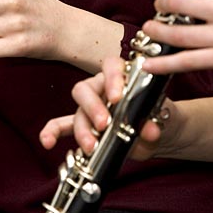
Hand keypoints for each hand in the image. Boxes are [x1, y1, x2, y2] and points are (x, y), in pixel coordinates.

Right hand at [39, 56, 164, 160]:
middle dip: (92, 107)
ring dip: (82, 130)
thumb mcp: (165, 115)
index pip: (111, 66)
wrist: (162, 135)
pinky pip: (63, 126)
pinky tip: (47, 142)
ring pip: (77, 113)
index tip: (117, 97)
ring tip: (91, 146)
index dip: (111, 78)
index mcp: (122, 76)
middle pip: (85, 90)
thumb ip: (157, 119)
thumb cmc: (162, 115)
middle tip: (104, 124)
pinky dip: (52, 132)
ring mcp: (91, 109)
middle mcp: (102, 89)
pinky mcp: (87, 128)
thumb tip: (149, 129)